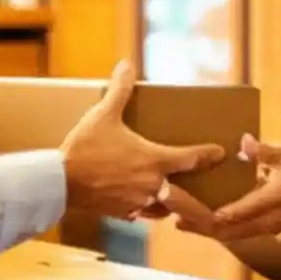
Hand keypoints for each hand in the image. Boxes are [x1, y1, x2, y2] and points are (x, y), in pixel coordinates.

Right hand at [59, 60, 226, 218]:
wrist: (60, 182)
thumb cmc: (85, 147)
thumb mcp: (103, 114)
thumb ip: (120, 90)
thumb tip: (126, 65)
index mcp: (153, 160)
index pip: (190, 159)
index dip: (207, 155)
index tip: (220, 153)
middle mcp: (151, 185)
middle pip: (186, 198)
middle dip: (200, 201)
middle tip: (212, 202)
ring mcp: (137, 202)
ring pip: (163, 208)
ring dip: (170, 203)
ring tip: (171, 198)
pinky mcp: (121, 213)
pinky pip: (140, 214)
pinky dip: (143, 209)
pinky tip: (138, 203)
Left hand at [165, 134, 280, 240]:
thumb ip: (265, 151)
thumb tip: (244, 141)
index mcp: (276, 200)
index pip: (239, 211)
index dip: (210, 209)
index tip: (187, 200)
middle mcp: (267, 221)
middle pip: (224, 227)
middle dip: (192, 216)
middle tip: (164, 199)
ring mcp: (261, 229)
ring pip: (223, 234)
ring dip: (195, 224)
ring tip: (166, 211)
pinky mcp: (255, 230)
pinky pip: (227, 234)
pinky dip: (204, 227)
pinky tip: (182, 220)